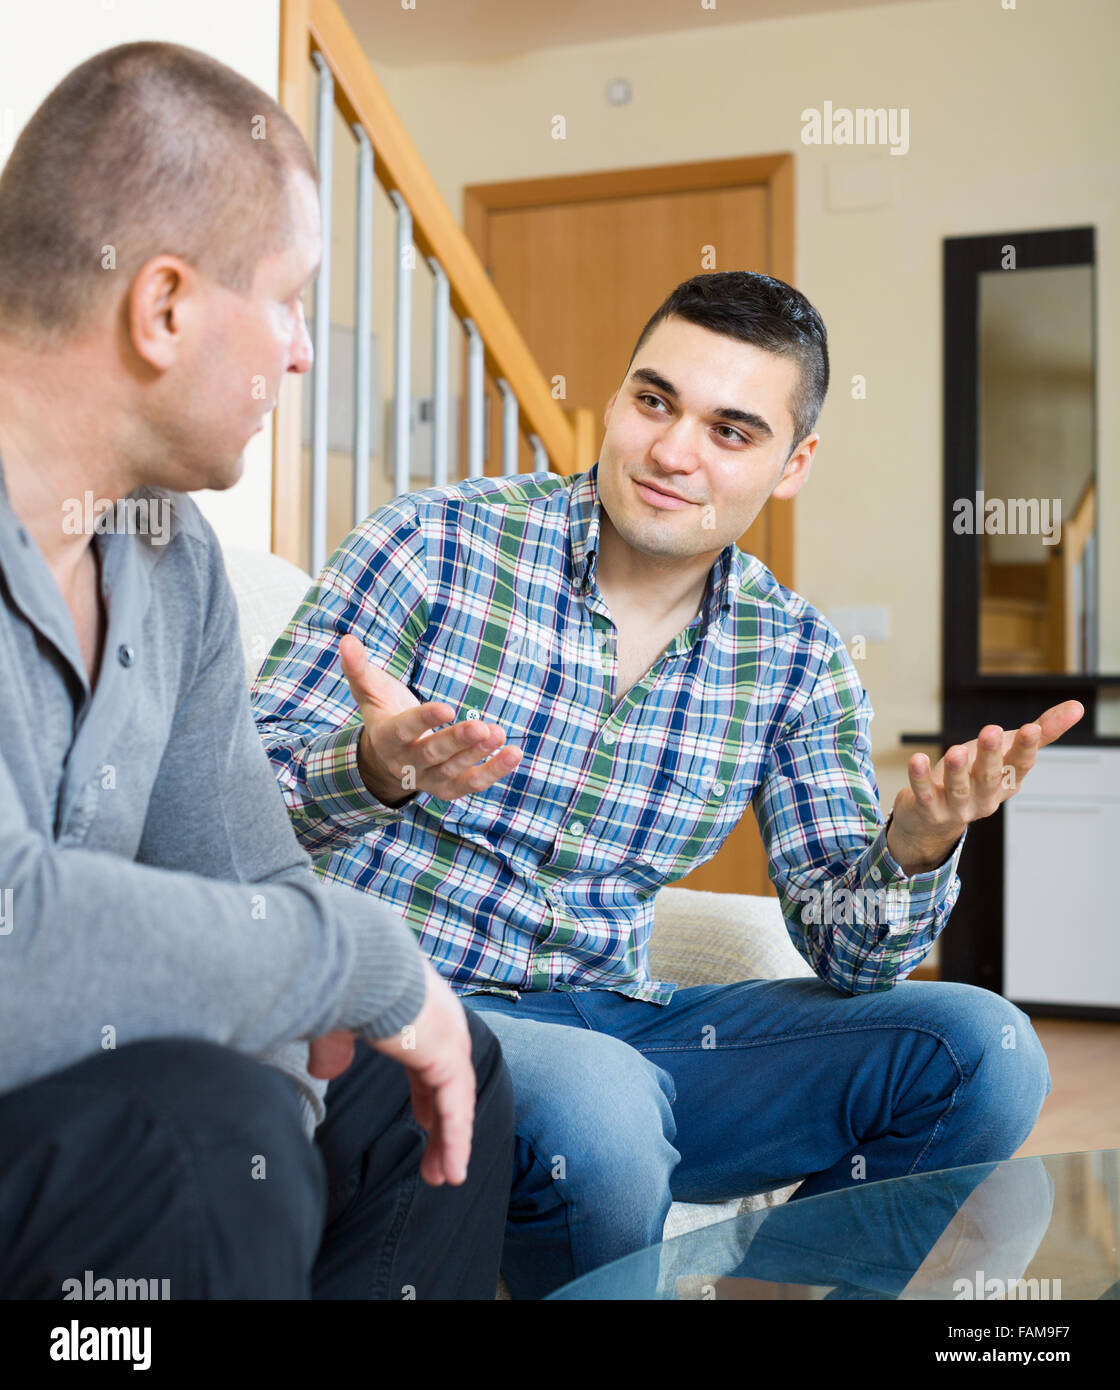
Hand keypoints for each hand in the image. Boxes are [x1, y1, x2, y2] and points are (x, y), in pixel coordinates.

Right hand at [306, 960, 476, 1185]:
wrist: (355, 961)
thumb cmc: (342, 981)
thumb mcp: (335, 1023)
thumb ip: (334, 1048)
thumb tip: (326, 1071)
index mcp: (418, 1009)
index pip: (430, 1060)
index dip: (428, 1094)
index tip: (427, 1122)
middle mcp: (441, 1021)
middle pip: (449, 1084)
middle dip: (443, 1124)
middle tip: (438, 1162)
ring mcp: (448, 1037)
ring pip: (456, 1100)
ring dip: (452, 1141)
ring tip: (445, 1178)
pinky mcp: (448, 1055)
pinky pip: (456, 1107)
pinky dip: (455, 1140)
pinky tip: (452, 1169)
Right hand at [338, 634, 521, 806]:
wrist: (386, 758)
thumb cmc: (383, 714)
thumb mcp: (369, 691)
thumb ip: (358, 668)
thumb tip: (347, 639)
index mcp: (387, 738)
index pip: (405, 730)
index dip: (425, 720)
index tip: (448, 708)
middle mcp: (406, 762)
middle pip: (432, 754)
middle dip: (457, 741)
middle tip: (481, 727)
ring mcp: (428, 778)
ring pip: (454, 771)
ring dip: (479, 755)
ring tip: (500, 734)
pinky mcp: (448, 788)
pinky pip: (471, 784)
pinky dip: (494, 772)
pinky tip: (514, 754)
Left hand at [888, 700, 1084, 872]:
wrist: (933, 818)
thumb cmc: (975, 775)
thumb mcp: (1006, 750)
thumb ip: (1042, 731)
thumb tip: (1078, 706)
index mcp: (1008, 781)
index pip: (1021, 764)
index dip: (1026, 747)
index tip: (1031, 728)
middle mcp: (986, 797)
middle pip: (990, 777)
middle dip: (991, 755)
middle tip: (990, 730)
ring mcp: (958, 807)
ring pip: (959, 789)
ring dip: (958, 770)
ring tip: (956, 750)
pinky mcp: (929, 810)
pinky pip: (924, 794)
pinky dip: (920, 777)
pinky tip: (917, 759)